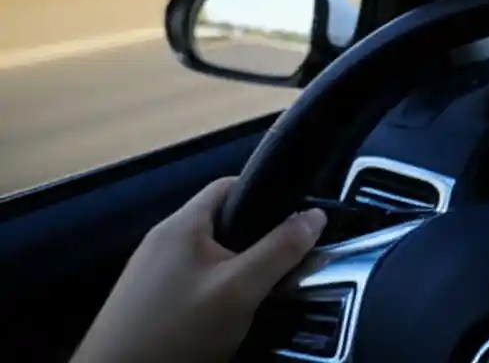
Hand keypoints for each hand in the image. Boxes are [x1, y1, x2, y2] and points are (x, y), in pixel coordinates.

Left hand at [73, 177, 326, 362]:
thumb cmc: (179, 330)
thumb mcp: (240, 290)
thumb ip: (279, 251)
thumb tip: (316, 215)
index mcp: (181, 224)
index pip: (229, 185)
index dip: (267, 193)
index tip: (297, 219)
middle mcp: (161, 240)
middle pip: (220, 222)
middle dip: (256, 238)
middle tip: (284, 263)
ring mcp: (149, 271)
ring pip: (207, 254)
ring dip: (237, 267)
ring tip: (260, 290)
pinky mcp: (145, 300)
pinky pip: (191, 279)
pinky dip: (215, 287)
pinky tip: (225, 313)